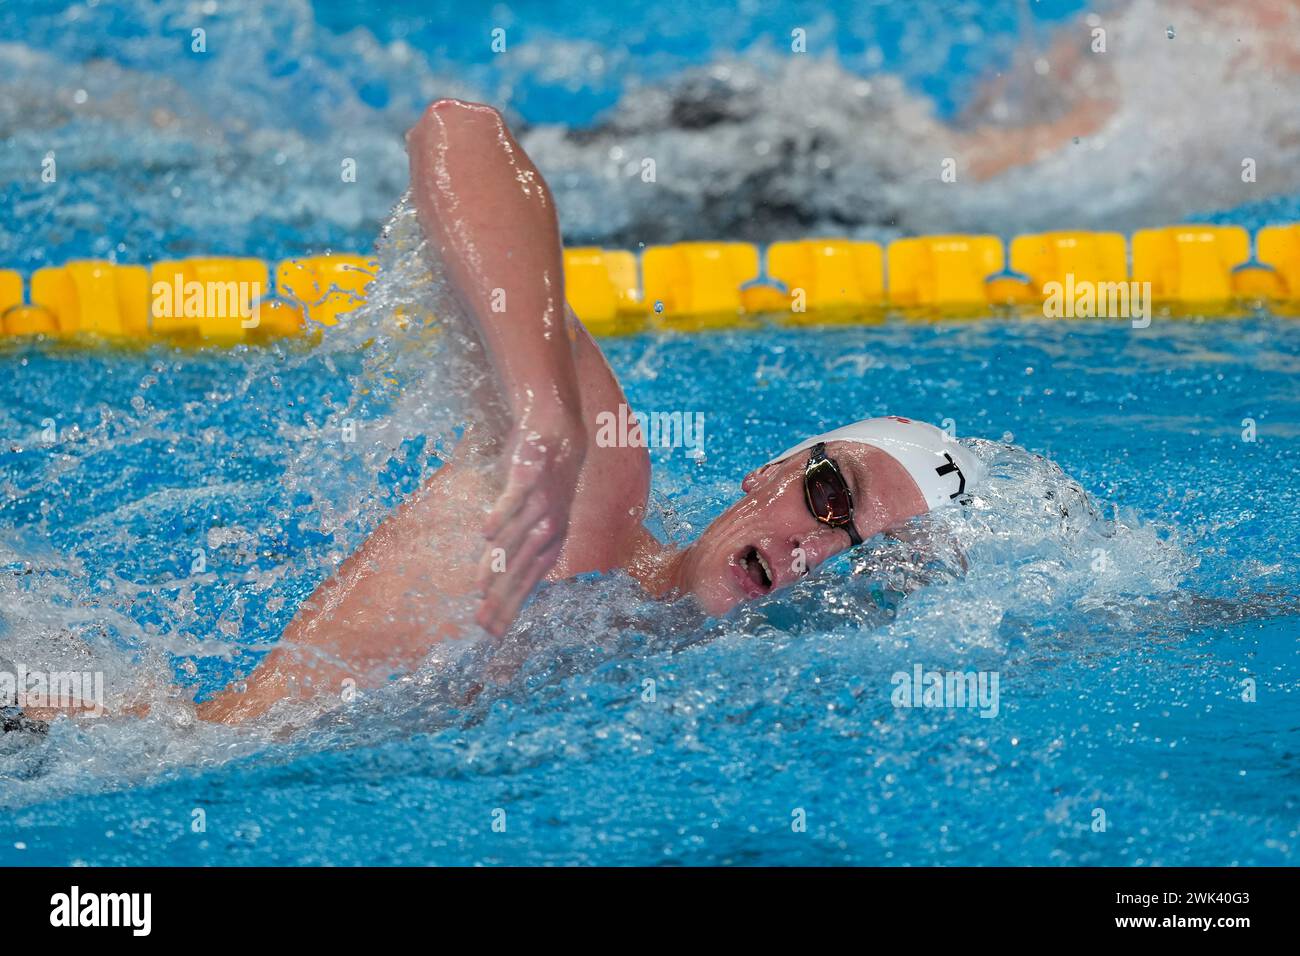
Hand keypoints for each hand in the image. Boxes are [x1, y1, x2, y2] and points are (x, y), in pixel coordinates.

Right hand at [475, 411, 585, 636]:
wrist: (559, 432)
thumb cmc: (542, 478)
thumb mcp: (538, 514)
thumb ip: (520, 540)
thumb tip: (495, 564)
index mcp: (553, 540)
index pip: (529, 581)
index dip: (511, 607)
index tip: (494, 632)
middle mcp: (550, 526)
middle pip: (522, 570)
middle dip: (502, 600)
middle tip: (483, 624)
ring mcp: (540, 502)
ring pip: (515, 541)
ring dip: (496, 566)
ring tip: (479, 591)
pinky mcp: (528, 477)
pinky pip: (512, 501)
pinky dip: (500, 517)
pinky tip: (483, 535)